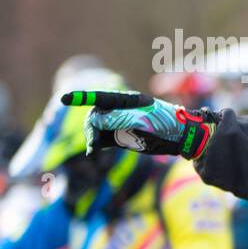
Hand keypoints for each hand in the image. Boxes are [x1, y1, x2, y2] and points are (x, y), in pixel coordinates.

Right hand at [62, 91, 218, 159]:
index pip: (100, 98)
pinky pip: (104, 140)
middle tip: (93, 139)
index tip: (64, 99)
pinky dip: (97, 144)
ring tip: (94, 147)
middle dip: (91, 126)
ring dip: (92, 136)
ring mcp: (121, 125)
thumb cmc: (167, 123)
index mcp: (127, 100)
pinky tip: (93, 150)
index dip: (82, 97)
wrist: (183, 138)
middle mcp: (121, 111)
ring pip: (97, 129)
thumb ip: (118, 118)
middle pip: (96, 115)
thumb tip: (94, 119)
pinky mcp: (123, 138)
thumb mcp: (143, 119)